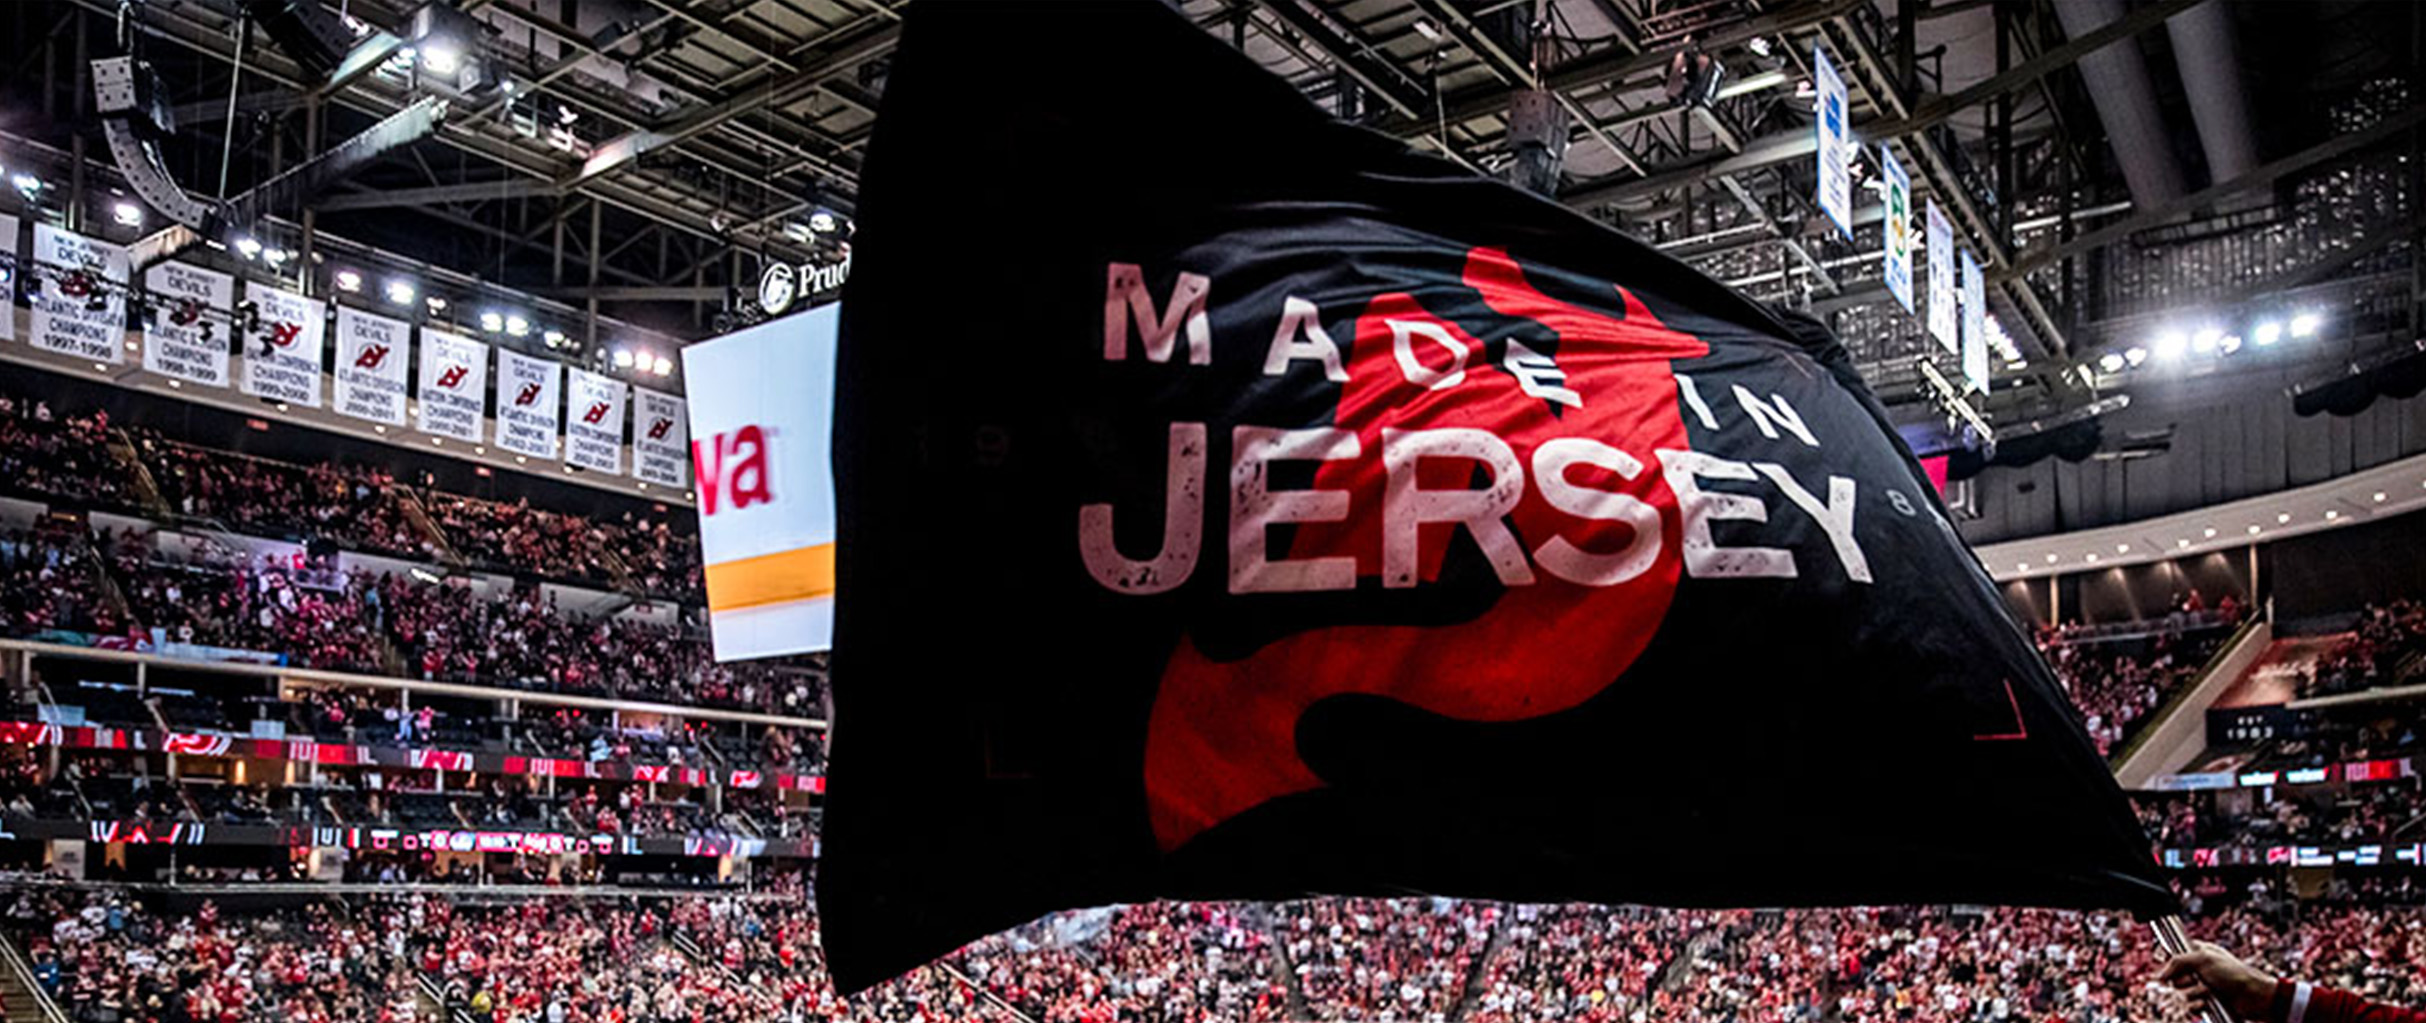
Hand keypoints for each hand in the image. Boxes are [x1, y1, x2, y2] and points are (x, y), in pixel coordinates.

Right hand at [2159, 940, 2278, 1019]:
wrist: (2255, 998)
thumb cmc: (2234, 974)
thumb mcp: (2204, 959)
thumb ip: (2177, 962)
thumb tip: (2160, 975)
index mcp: (2197, 952)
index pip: (2172, 952)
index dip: (2166, 957)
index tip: (2165, 962)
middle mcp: (2197, 969)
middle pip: (2172, 976)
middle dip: (2183, 981)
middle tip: (2196, 980)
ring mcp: (2200, 986)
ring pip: (2179, 993)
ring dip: (2192, 994)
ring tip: (2208, 992)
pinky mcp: (2204, 1001)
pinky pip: (2188, 1006)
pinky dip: (2196, 1006)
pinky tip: (2206, 1003)